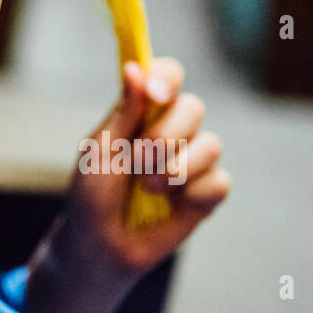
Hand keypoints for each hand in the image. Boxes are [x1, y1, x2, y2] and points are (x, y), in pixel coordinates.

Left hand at [62, 57, 230, 275]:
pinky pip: (219, 181)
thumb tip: (134, 67)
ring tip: (148, 188)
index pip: (167, 76)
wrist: (100, 245)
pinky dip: (193, 195)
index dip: (167, 78)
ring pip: (212, 144)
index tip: (155, 95)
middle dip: (165, 136)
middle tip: (137, 160)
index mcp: (143, 111)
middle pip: (193, 108)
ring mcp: (192, 161)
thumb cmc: (93, 194)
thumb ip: (124, 111)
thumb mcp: (101, 149)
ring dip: (176, 169)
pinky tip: (173, 205)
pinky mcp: (206, 193)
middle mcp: (172, 130)